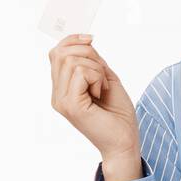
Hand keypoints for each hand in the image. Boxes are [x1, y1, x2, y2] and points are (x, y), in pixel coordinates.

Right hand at [48, 33, 141, 172]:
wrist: (125, 142)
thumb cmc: (118, 115)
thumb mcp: (105, 78)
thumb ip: (92, 61)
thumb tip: (85, 40)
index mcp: (62, 89)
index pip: (56, 53)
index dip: (72, 40)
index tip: (91, 38)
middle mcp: (57, 95)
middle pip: (61, 53)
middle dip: (89, 54)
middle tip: (103, 73)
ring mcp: (61, 101)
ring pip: (72, 60)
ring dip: (96, 69)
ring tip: (102, 87)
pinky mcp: (70, 105)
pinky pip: (81, 72)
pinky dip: (97, 77)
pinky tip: (101, 93)